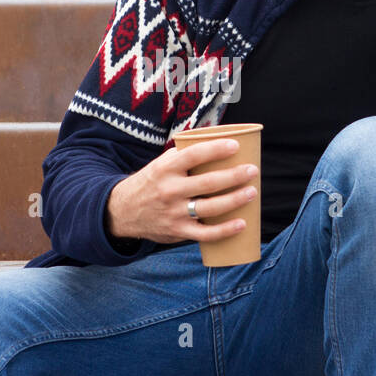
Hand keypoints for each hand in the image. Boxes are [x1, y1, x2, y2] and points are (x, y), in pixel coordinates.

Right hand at [106, 137, 257, 243]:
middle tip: (253, 170)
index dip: (216, 149)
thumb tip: (216, 142)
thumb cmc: (151, 183)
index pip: (193, 155)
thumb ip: (183, 156)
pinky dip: (225, 230)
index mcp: (165, 169)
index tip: (235, 145)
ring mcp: (174, 213)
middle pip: (208, 183)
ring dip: (235, 200)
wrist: (122, 212)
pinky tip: (242, 224)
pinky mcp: (178, 231)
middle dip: (234, 176)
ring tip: (252, 192)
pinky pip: (206, 233)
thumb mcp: (160, 165)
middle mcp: (169, 190)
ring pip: (210, 207)